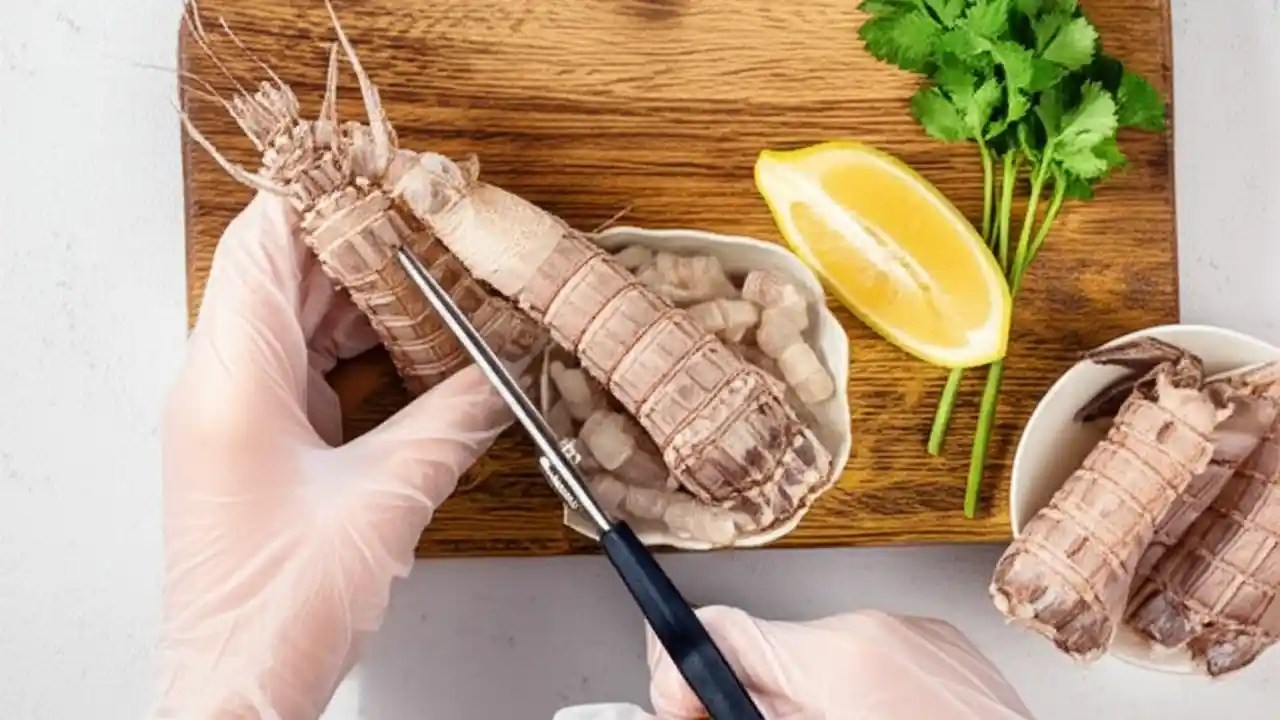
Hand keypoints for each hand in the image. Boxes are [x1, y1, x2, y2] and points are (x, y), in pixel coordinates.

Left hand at [155, 193, 511, 717]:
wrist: (236, 689)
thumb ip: (455, 422)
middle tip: (437, 238)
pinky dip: (358, 353)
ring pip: (298, 320)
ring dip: (366, 304)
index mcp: (233, 380)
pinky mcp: (254, 445)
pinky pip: (306, 369)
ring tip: (438, 294)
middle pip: (287, 274)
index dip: (327, 196)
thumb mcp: (388, 500)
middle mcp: (220, 386)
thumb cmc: (277, 613)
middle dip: (365, 249)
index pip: (267, 242)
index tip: (386, 176)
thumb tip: (504, 373)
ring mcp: (233, 415)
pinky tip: (414, 357)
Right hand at [647, 607, 1032, 719]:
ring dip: (807, 696)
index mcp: (834, 662)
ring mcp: (911, 631)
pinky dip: (856, 689)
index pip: (715, 630)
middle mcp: (870, 629)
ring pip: (816, 654)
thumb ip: (753, 715)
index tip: (682, 706)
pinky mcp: (940, 641)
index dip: (678, 670)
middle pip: (764, 647)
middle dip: (752, 696)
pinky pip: (869, 653)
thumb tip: (695, 701)